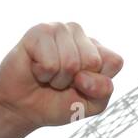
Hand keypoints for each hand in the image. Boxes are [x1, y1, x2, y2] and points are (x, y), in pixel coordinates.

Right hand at [0, 22, 122, 137]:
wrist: (23, 107)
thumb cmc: (58, 103)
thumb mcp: (92, 105)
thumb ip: (103, 91)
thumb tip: (84, 74)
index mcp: (97, 49)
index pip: (114, 61)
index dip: (99, 83)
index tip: (82, 86)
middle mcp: (79, 34)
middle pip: (93, 61)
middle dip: (76, 81)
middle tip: (61, 81)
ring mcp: (59, 29)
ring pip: (70, 62)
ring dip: (57, 79)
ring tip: (48, 76)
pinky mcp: (38, 31)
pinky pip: (50, 62)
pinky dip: (43, 74)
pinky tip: (36, 69)